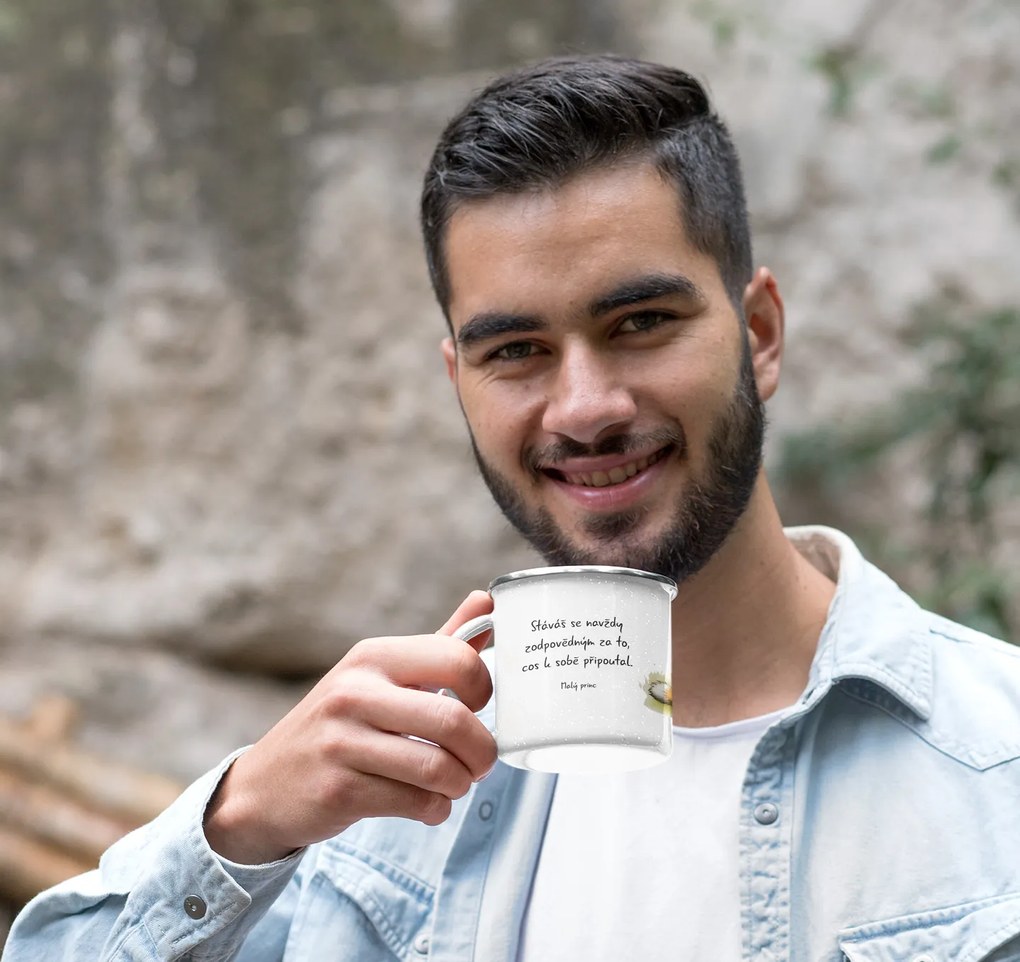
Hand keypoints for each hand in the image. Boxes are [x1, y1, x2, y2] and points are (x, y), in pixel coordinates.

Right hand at [203, 591, 495, 863]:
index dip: (484, 688)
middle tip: (480, 761)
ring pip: (439, 769)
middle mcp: (355, 692)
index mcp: (373, 656)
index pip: (457, 659)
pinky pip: (416, 804)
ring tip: (454, 783)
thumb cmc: (341, 724)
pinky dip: (435, 810)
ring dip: (460, 784)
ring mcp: (342, 742)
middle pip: (454, 720)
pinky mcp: (339, 790)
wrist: (266, 785)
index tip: (479, 707)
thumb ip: (438, 644)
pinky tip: (427, 804)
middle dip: (483, 751)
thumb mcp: (382, 675)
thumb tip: (486, 602)